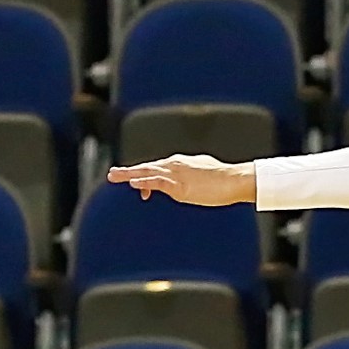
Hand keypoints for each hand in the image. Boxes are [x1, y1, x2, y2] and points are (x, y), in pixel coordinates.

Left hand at [107, 155, 256, 206]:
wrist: (235, 179)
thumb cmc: (224, 178)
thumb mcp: (203, 172)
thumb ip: (191, 175)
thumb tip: (188, 180)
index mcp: (180, 163)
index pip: (156, 169)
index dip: (143, 175)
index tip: (134, 184)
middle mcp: (175, 165)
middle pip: (147, 168)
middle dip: (128, 171)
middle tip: (113, 174)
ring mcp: (177, 175)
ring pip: (148, 173)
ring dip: (130, 175)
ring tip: (115, 176)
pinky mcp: (180, 186)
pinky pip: (158, 183)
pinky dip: (145, 183)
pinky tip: (134, 184)